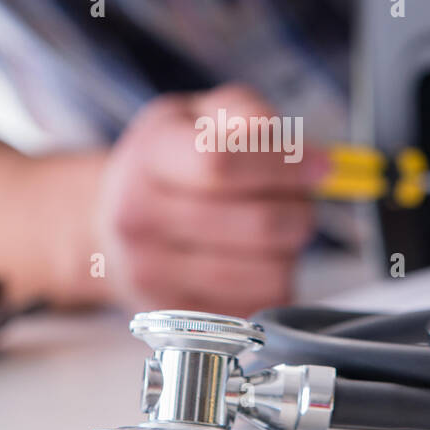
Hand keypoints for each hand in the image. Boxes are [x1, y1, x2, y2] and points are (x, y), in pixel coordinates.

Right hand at [95, 84, 319, 315]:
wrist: (108, 218)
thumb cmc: (168, 162)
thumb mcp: (200, 115)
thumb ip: (249, 115)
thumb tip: (306, 154)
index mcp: (150, 155)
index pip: (221, 162)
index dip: (284, 164)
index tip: (320, 165)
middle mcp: (139, 217)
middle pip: (257, 224)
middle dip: (300, 210)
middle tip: (299, 201)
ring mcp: (151, 273)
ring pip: (266, 272)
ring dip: (290, 251)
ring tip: (275, 233)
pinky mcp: (175, 314)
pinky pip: (257, 306)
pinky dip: (273, 283)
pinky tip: (256, 261)